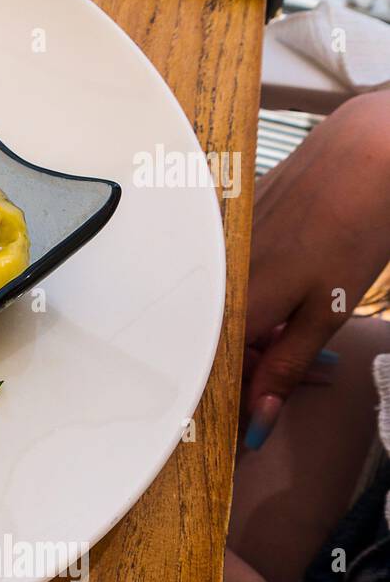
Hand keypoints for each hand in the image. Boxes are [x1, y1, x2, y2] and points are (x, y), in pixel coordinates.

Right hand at [243, 90, 389, 447]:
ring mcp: (222, 255)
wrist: (364, 150)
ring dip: (262, 340)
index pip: (219, 375)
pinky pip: (233, 286)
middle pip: (220, 346)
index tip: (250, 431)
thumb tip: (257, 419)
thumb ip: (284, 364)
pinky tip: (295, 307)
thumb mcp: (328, 309)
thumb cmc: (354, 224)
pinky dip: (260, 305)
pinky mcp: (232, 233)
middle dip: (257, 374)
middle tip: (303, 385)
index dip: (238, 406)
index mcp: (236, 306)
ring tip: (312, 350)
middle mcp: (216, 282)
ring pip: (228, 316)